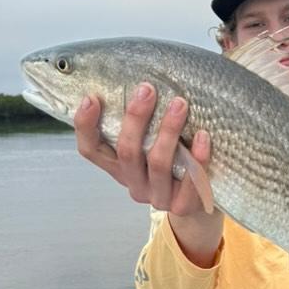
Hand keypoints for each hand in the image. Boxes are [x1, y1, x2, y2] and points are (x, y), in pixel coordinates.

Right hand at [74, 83, 210, 215]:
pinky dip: (197, 156)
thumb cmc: (173, 165)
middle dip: (136, 118)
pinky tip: (203, 135)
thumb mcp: (150, 146)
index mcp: (118, 168)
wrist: (198, 205)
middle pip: (127, 152)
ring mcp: (158, 197)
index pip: (90, 150)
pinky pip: (190, 180)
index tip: (91, 98)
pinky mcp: (183, 207)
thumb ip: (140, 124)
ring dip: (168, 131)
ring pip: (158, 163)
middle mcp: (134, 184)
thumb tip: (140, 80)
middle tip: (148, 89)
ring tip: (180, 103)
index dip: (86, 126)